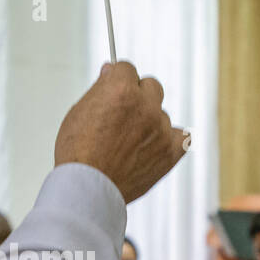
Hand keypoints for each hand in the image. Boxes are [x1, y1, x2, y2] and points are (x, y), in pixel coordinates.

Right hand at [54, 61, 188, 203]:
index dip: (117, 81)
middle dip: (139, 96)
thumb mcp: (78, 112)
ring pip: (162, 114)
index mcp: (121, 89)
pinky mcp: (171, 151)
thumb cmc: (78, 155)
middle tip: (123, 117)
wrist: (88, 190)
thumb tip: (110, 71)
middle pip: (151, 86)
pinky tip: (155, 146)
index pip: (127, 68)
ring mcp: (160, 128)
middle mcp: (145, 106)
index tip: (114, 91)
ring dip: (150, 123)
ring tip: (129, 145)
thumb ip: (99, 89)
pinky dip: (170, 140)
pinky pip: (182, 136)